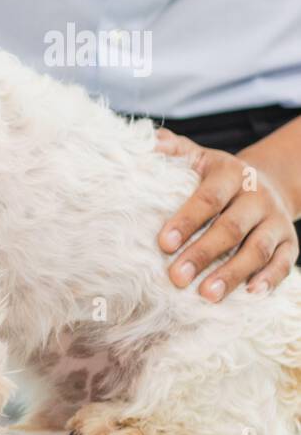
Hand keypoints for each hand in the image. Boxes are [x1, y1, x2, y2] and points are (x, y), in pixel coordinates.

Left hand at [155, 129, 298, 300]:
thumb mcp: (198, 157)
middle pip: (231, 228)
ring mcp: (276, 221)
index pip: (208, 199)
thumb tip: (148, 140)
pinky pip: (284, 263)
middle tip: (177, 278)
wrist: (266, 181)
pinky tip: (250, 295)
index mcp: (231, 175)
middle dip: (204, 254)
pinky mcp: (291, 242)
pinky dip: (269, 280)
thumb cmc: (216, 176)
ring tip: (207, 295)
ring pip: (257, 250)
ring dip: (233, 274)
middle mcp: (257, 198)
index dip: (186, 221)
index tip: (163, 244)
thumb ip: (173, 149)